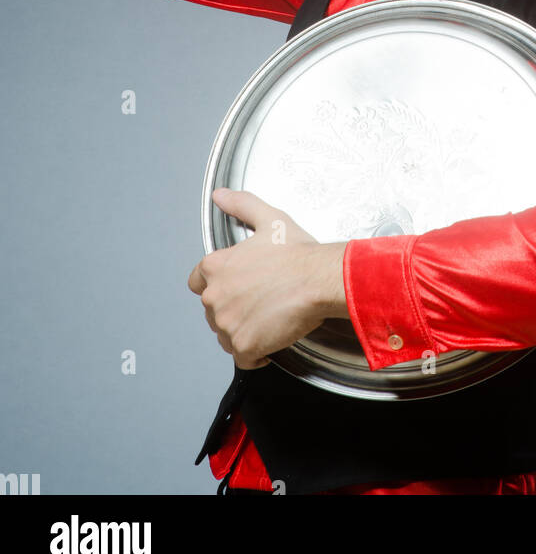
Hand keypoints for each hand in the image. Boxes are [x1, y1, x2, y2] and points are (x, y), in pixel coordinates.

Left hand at [187, 189, 348, 369]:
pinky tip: (271, 339)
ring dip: (243, 331)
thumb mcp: (269, 219)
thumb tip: (220, 195)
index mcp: (216, 267)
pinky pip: (243, 357)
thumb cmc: (298, 254)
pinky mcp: (244, 345)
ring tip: (267, 319)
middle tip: (260, 301)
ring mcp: (228, 323)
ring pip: (226, 335)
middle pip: (213, 311)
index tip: (235, 286)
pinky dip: (255, 353)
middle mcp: (215, 297)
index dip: (217, 284)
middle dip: (233, 308)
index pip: (197, 282)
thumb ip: (241, 205)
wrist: (319, 280)